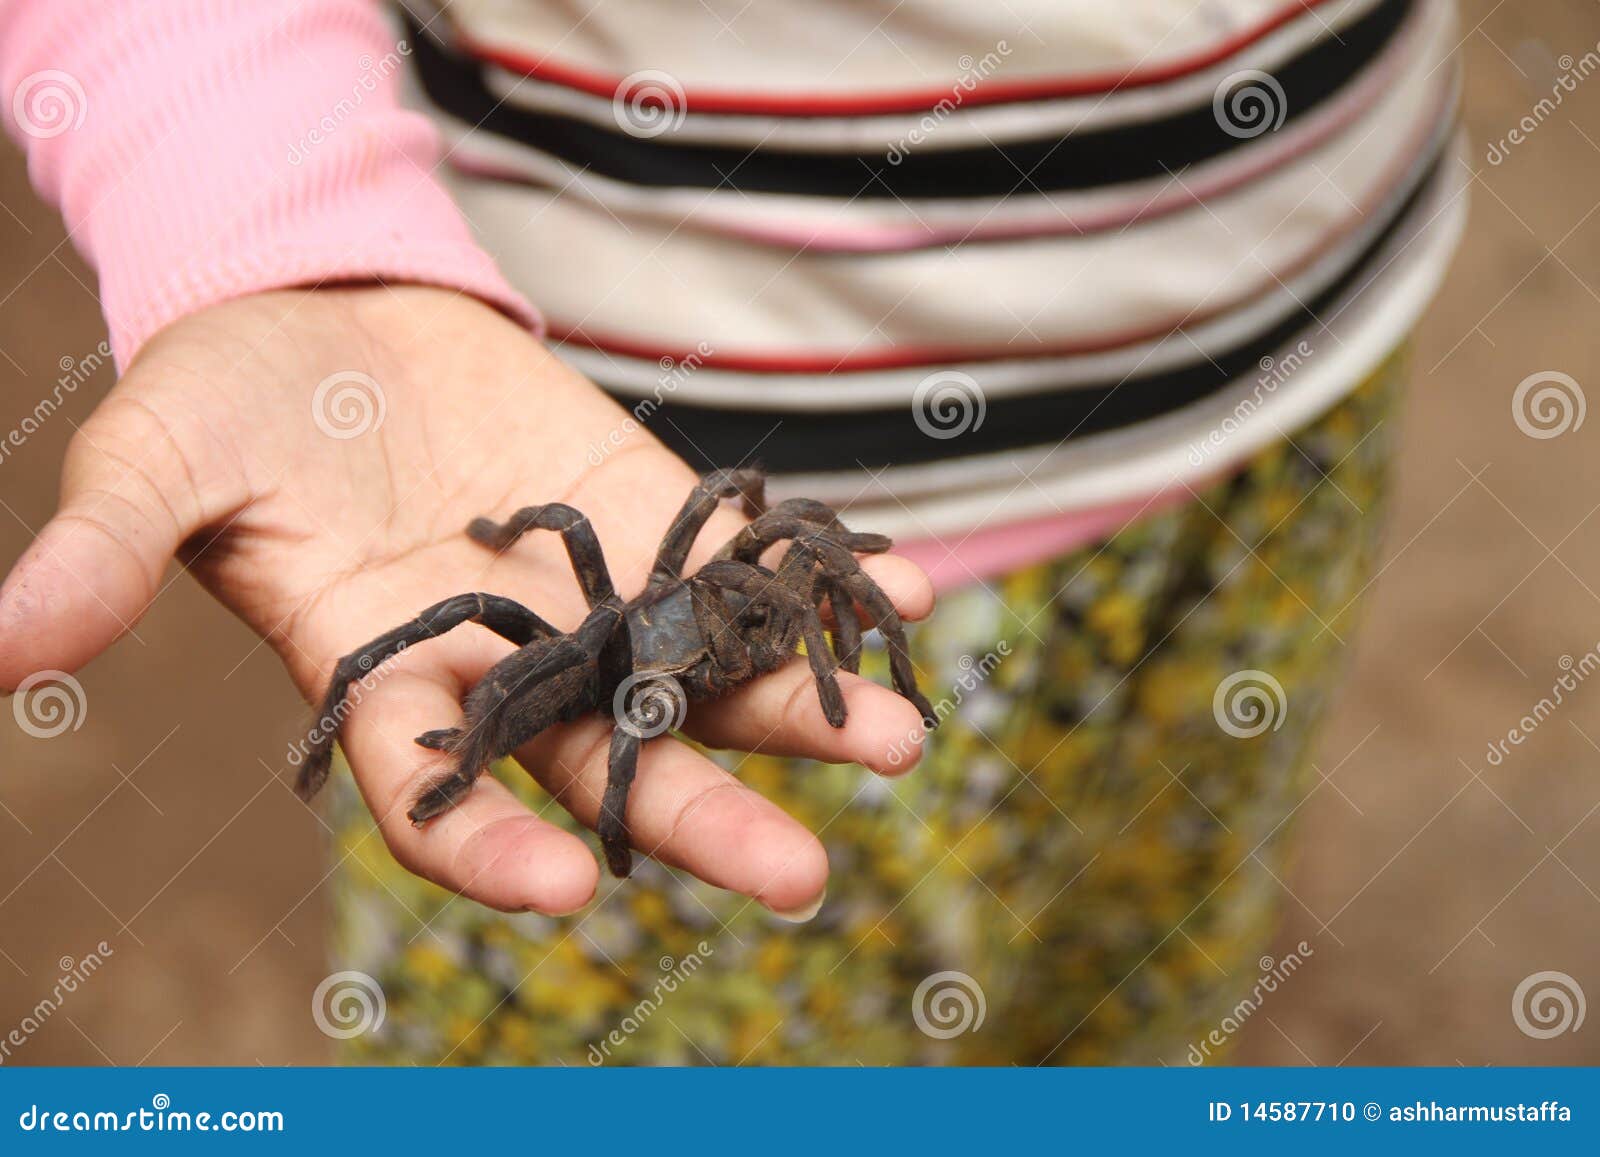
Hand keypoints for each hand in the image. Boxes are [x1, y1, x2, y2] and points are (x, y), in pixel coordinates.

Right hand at [0, 287, 932, 916]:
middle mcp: (510, 669)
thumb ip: (103, 552)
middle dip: (701, 819)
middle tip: (802, 879)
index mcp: (387, 685)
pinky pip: (739, 565)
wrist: (333, 318)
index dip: (495, 846)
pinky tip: (905, 597)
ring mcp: (595, 597)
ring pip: (703, 677)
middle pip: (613, 764)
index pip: (442, 797)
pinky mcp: (651, 517)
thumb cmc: (233, 402)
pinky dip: (815, 582)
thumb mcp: (158, 461)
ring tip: (903, 741)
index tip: (571, 892)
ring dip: (799, 710)